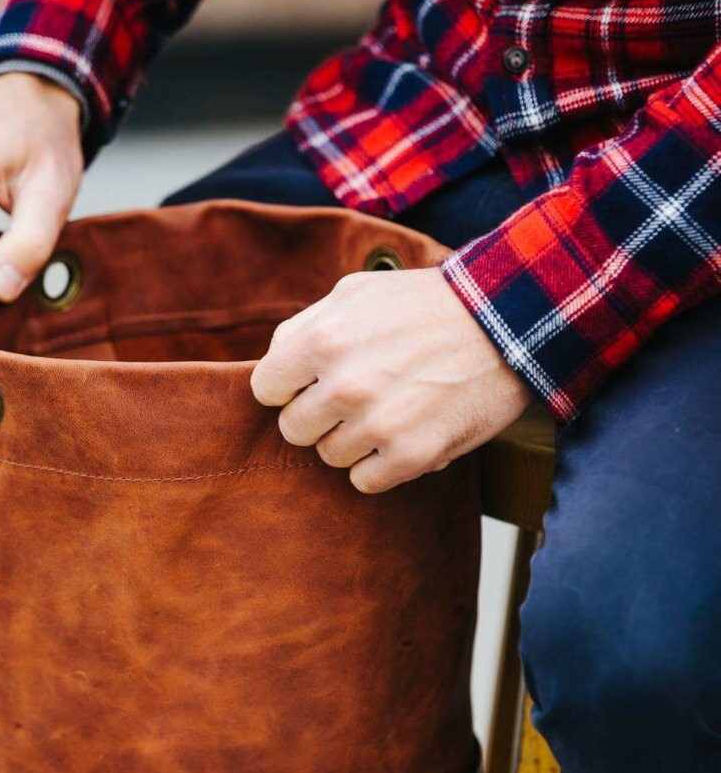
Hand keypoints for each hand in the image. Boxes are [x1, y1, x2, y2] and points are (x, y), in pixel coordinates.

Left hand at [250, 267, 531, 492]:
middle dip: (320, 416)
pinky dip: (382, 464)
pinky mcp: (411, 455)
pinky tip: (405, 435)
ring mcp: (377, 423)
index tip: (312, 383)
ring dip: (354, 439)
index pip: (265, 390)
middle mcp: (344, 384)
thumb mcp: (357, 291)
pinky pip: (365, 481)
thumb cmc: (428, 305)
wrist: (508, 322)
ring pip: (330, 456)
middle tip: (357, 397)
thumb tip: (275, 365)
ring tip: (391, 408)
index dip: (288, 387)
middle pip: (294, 429)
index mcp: (322, 339)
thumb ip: (305, 327)